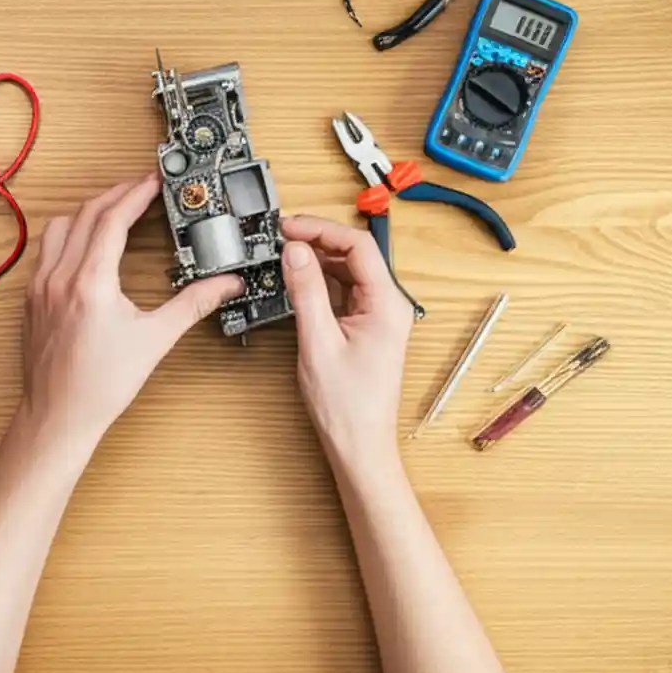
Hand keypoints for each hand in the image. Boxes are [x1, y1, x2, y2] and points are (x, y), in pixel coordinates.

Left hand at [19, 174, 244, 449]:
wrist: (58, 416)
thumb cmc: (99, 386)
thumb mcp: (155, 340)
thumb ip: (193, 305)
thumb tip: (225, 285)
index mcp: (90, 283)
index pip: (113, 219)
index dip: (136, 194)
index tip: (153, 182)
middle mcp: (59, 278)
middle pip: (86, 214)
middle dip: (116, 195)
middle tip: (141, 188)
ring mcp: (40, 286)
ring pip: (60, 226)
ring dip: (88, 210)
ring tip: (114, 209)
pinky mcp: (32, 298)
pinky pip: (47, 250)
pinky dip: (68, 233)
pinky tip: (85, 243)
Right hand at [281, 216, 414, 461]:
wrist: (360, 444)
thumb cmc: (348, 407)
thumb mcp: (318, 342)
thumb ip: (306, 292)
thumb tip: (296, 252)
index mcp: (387, 305)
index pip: (358, 246)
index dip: (321, 230)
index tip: (291, 227)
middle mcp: (389, 306)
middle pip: (354, 255)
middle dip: (317, 241)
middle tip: (282, 237)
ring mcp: (379, 316)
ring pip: (347, 272)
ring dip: (317, 261)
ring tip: (285, 257)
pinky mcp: (366, 327)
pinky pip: (344, 292)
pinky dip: (320, 283)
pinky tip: (298, 283)